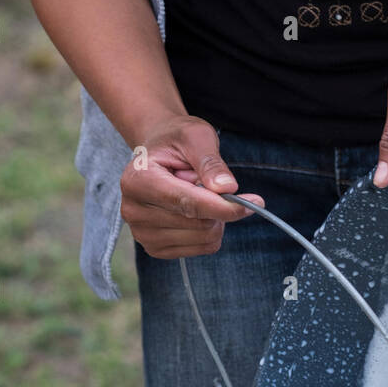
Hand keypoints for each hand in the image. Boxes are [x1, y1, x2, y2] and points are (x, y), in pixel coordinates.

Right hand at [120, 116, 263, 257]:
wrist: (157, 155)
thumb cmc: (176, 142)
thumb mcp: (196, 137)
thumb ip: (211, 162)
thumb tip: (226, 188)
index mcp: (137, 180)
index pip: (186, 202)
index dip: (222, 205)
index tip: (254, 201)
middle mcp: (133, 211)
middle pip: (197, 223)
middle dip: (217, 206)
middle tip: (210, 183)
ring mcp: (141, 234)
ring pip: (202, 238)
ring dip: (214, 218)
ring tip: (197, 194)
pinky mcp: (155, 249)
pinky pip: (201, 249)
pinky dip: (209, 232)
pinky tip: (195, 212)